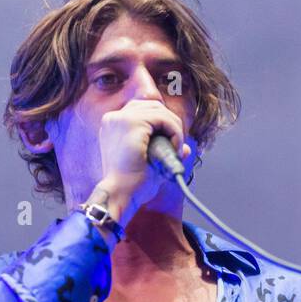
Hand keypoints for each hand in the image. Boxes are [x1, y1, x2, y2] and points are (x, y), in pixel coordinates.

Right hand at [94, 99, 192, 222]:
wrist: (121, 195)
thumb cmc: (131, 184)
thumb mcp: (151, 163)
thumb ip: (167, 152)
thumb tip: (186, 149)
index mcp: (114, 125)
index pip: (144, 110)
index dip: (162, 123)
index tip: (170, 142)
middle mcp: (114, 118)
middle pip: (153, 106)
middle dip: (170, 124)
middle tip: (176, 147)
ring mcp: (121, 118)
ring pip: (160, 111)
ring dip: (174, 129)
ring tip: (175, 150)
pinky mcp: (131, 123)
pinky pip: (163, 119)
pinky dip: (174, 132)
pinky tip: (175, 148)